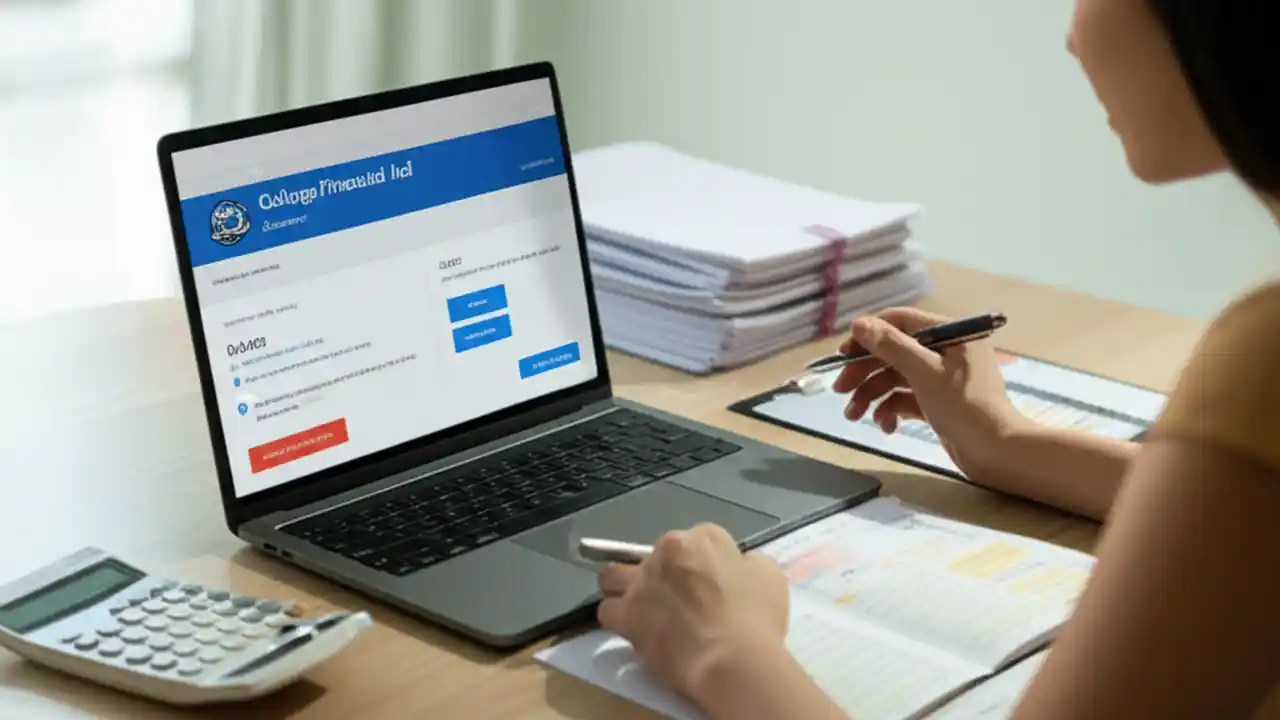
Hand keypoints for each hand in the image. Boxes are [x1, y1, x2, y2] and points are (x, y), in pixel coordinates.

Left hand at [596, 524, 789, 702]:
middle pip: (656, 553)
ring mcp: (642, 582)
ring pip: (616, 574)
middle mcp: (666, 551)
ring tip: (639, 602)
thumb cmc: (756, 617)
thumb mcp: (768, 576)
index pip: (699, 538)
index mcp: (703, 537)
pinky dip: (618, 616)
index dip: (706, 562)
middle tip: (682, 598)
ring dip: (625, 585)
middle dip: (667, 571)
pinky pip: (608, 609)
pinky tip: (632, 627)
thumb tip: (738, 565)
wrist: (732, 657)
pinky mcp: (627, 614)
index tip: (712, 583)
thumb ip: (748, 563)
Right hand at [831, 307, 1028, 478]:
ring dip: (871, 395)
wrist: (997, 453)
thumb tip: (859, 324)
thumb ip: (891, 346)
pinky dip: (890, 410)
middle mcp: (945, 351)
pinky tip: (886, 427)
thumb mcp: (925, 372)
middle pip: (893, 352)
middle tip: (839, 390)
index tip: (843, 354)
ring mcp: (940, 378)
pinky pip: (905, 399)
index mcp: (950, 334)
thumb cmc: (966, 407)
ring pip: (894, 378)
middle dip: (864, 372)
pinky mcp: (937, 403)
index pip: (900, 322)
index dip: (869, 335)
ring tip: (853, 415)